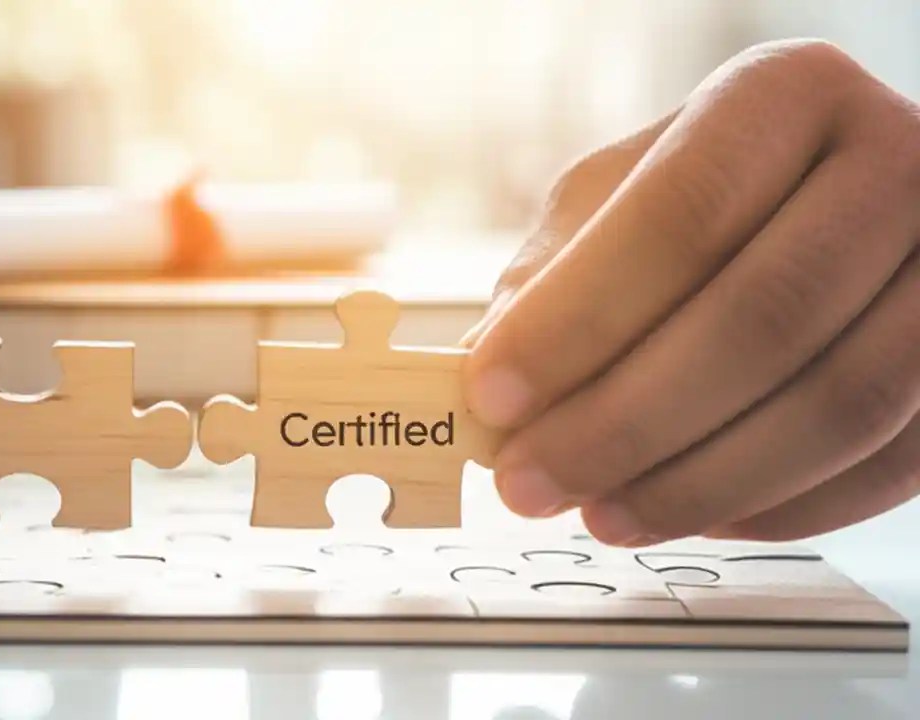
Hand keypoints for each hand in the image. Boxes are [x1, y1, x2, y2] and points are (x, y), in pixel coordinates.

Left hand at [463, 40, 919, 544]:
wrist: (836, 204)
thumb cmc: (703, 196)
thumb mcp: (615, 197)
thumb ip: (555, 277)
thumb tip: (489, 384)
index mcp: (784, 96)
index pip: (680, 217)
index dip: (579, 320)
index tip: (491, 397)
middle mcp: (892, 162)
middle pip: (763, 318)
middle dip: (624, 422)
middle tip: (528, 482)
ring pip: (839, 404)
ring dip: (698, 482)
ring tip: (598, 514)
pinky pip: (888, 463)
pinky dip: (777, 509)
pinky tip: (687, 515)